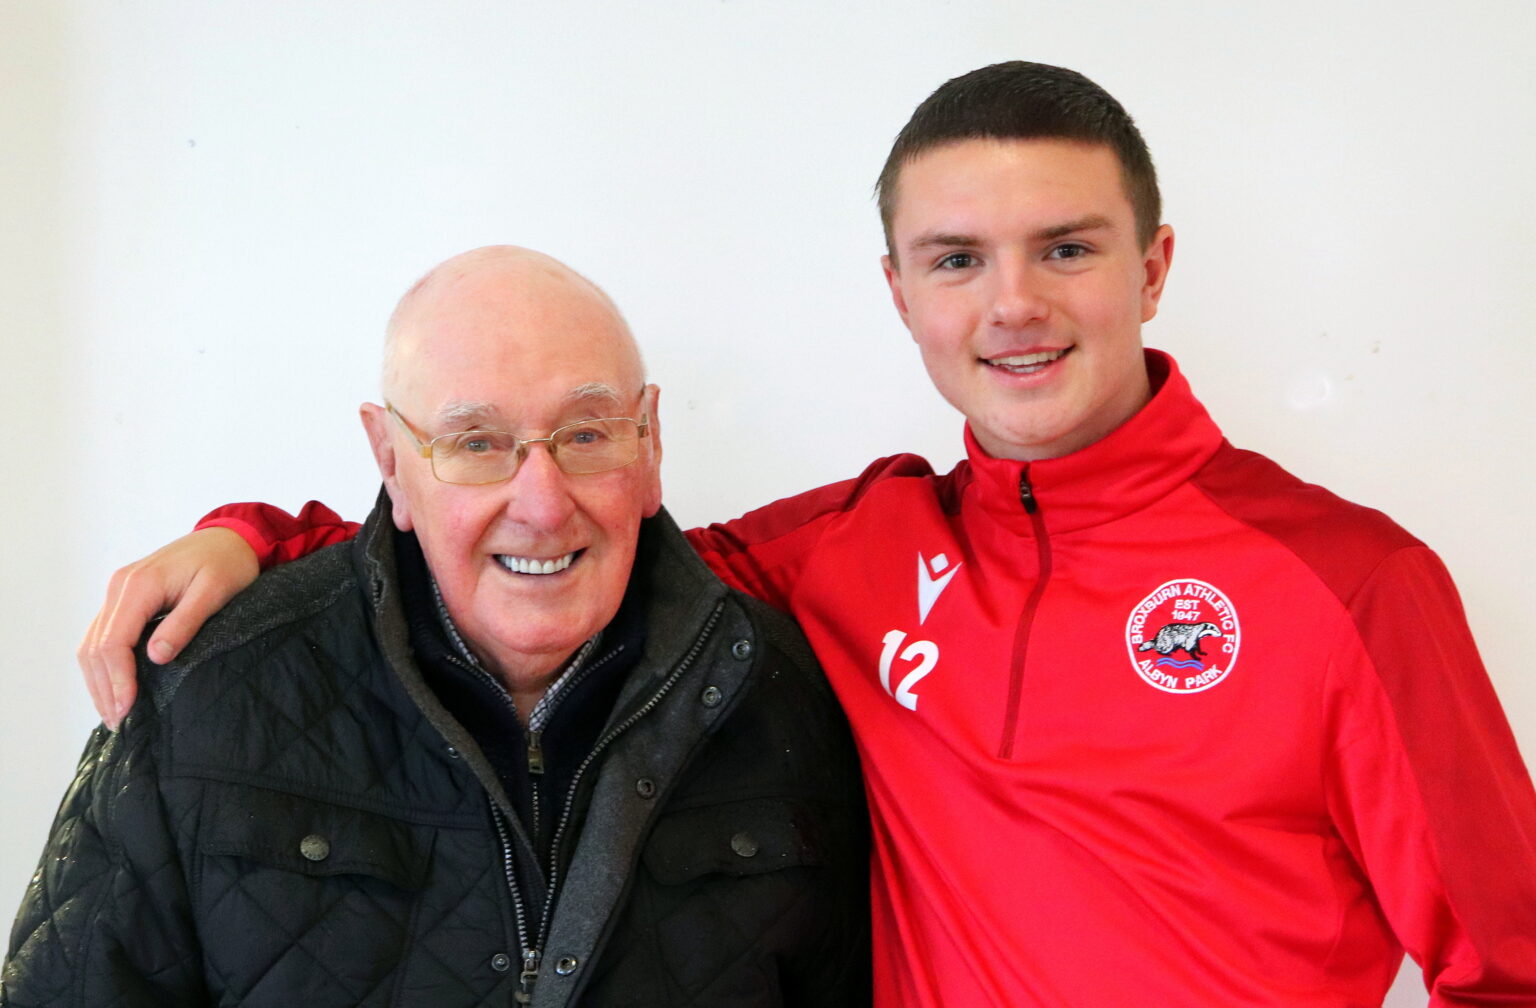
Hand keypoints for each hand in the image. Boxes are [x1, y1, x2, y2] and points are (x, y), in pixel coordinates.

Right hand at [78, 526, 259, 728]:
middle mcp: (120, 587)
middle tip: (119, 723)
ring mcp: (119, 591)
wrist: (230, 536)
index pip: (114, 641)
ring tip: (114, 714)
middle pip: (95, 646)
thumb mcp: (216, 591)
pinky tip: (115, 687)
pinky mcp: (125, 598)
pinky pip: (104, 635)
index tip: (127, 709)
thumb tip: (156, 657)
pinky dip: (104, 664)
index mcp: (139, 585)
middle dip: (104, 688)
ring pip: (92, 643)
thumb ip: (186, 622)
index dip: (117, 679)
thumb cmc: (229, 562)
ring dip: (99, 680)